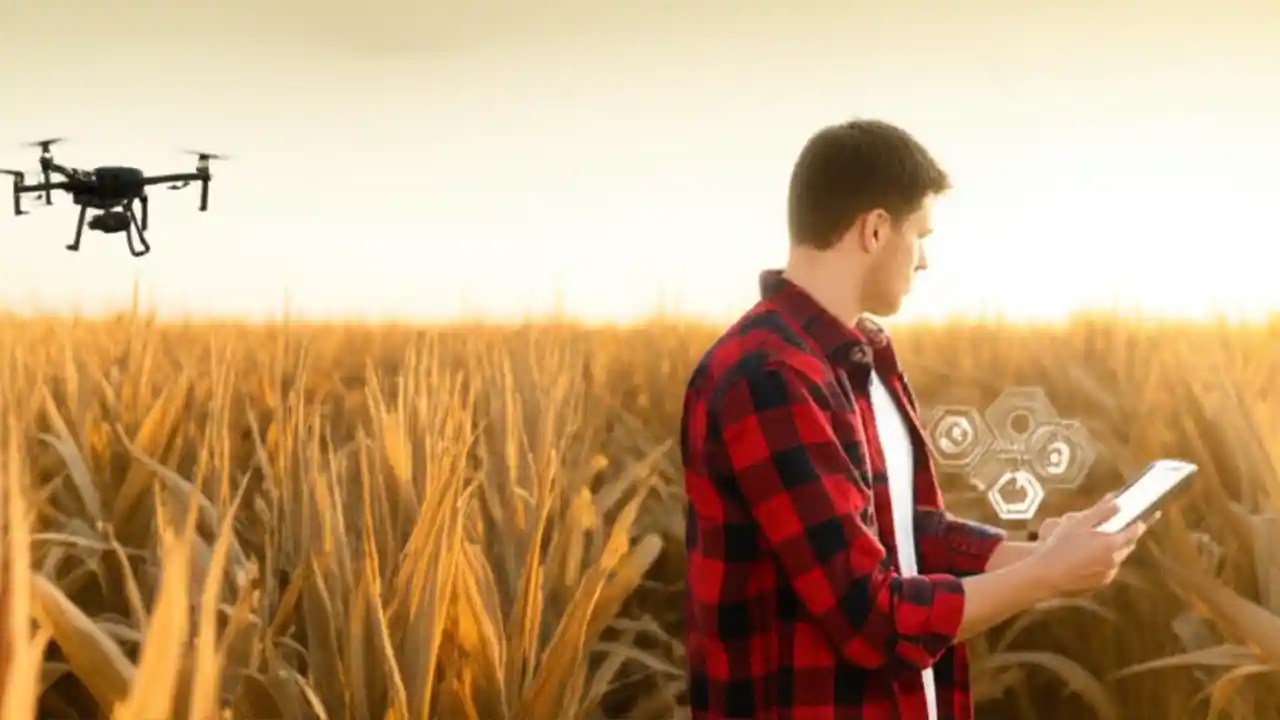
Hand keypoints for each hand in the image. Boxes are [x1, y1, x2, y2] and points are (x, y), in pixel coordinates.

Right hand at [1032, 496, 1148, 595]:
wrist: (1045, 575)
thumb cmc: (1059, 546)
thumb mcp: (1078, 522)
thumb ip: (1101, 511)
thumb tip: (1117, 501)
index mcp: (1112, 544)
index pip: (1135, 531)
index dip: (1138, 522)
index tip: (1140, 517)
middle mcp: (1115, 561)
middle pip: (1127, 545)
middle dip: (1122, 536)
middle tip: (1112, 527)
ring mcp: (1108, 575)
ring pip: (1116, 558)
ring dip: (1110, 550)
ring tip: (1091, 543)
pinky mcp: (1099, 585)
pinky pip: (1106, 569)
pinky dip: (1101, 562)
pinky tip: (1083, 558)